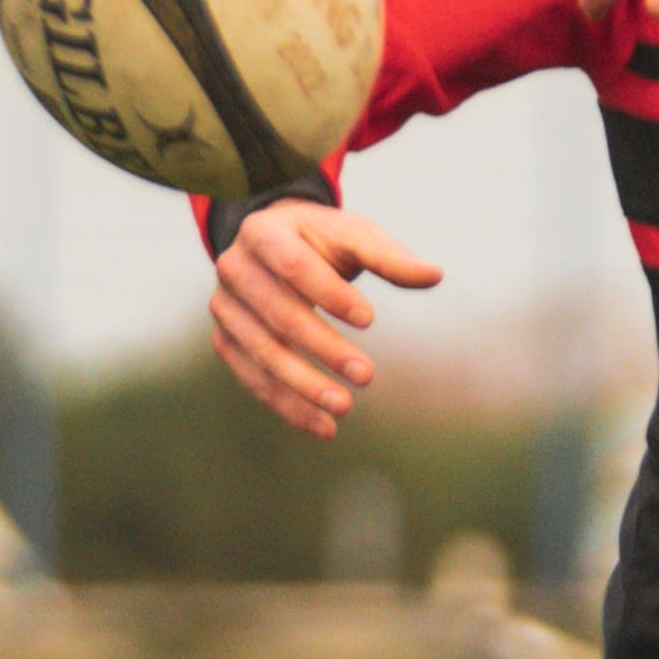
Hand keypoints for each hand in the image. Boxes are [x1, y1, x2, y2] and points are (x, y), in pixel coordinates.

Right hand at [206, 195, 442, 440]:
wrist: (274, 245)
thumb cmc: (323, 241)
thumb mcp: (355, 237)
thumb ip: (390, 257)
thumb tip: (435, 275)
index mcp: (263, 232)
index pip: (293, 266)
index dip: (328, 293)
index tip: (370, 319)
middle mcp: (233, 267)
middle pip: (278, 314)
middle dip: (323, 348)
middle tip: (366, 376)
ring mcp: (224, 306)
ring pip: (262, 352)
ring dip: (303, 386)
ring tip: (344, 408)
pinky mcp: (225, 340)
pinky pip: (254, 378)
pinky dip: (287, 405)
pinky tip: (323, 427)